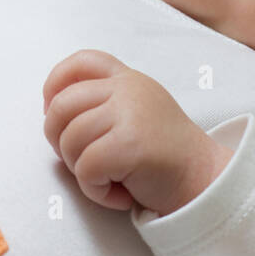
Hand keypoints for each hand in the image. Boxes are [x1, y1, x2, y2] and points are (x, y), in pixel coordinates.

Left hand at [41, 49, 233, 214]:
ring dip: (81, 171)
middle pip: (61, 106)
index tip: (53, 112)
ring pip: (70, 140)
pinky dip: (96, 190)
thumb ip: (103, 101)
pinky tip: (119, 193)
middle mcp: (128, 89)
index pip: (81, 62)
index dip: (55, 85)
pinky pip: (86, 168)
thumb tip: (51, 109)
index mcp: (127, 79)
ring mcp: (130, 113)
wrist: (203, 180)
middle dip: (59, 141)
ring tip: (108, 179)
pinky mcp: (130, 144)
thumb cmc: (162, 154)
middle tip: (81, 161)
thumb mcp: (136, 111)